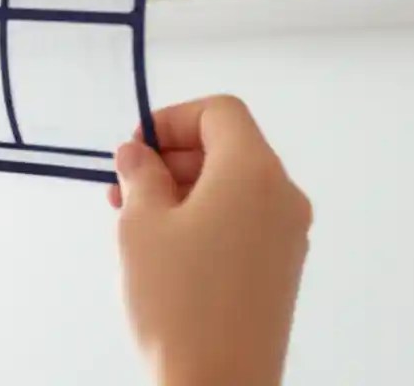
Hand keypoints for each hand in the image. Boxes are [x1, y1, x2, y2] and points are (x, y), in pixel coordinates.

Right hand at [110, 95, 311, 385]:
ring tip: (137, 221)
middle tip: (125, 189)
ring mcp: (289, 235)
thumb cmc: (177, 302)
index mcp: (255, 171)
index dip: (172, 119)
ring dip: (185, 189)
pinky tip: (168, 249)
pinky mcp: (283, 268)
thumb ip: (141, 175)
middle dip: (173, 157)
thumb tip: (138, 153)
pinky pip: (246, 220)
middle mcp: (283, 195)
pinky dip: (207, 217)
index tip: (135, 151)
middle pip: (229, 146)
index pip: (220, 112)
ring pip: (235, 185)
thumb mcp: (142, 225)